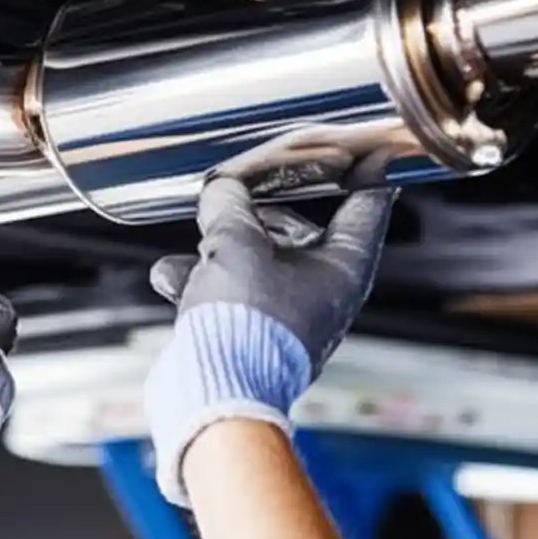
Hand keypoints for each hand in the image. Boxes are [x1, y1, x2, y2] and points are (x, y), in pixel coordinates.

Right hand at [144, 178, 395, 504]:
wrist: (214, 392)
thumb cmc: (244, 323)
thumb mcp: (235, 244)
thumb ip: (229, 207)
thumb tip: (223, 189)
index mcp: (342, 270)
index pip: (366, 205)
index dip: (362, 170)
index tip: (361, 146)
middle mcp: (321, 294)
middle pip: (302, 232)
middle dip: (266, 209)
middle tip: (249, 181)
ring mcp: (285, 317)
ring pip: (258, 261)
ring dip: (223, 245)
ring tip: (201, 232)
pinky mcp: (249, 335)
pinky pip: (228, 294)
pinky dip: (201, 281)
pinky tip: (171, 275)